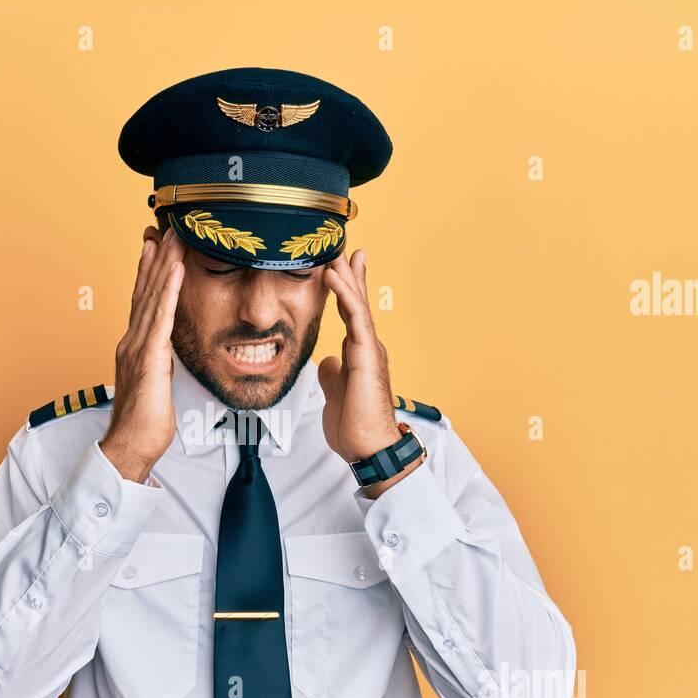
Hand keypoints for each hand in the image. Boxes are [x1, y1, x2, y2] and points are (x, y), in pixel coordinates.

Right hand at [100, 225, 184, 482]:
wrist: (130, 446)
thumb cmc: (144, 424)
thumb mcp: (154, 385)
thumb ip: (157, 365)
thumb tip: (164, 356)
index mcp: (134, 347)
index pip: (143, 302)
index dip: (149, 273)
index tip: (155, 247)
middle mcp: (132, 341)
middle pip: (145, 291)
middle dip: (156, 258)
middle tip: (164, 227)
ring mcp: (138, 347)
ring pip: (153, 296)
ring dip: (164, 264)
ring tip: (173, 237)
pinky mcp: (149, 357)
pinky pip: (161, 316)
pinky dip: (169, 289)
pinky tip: (177, 269)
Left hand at [318, 248, 403, 463]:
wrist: (369, 449)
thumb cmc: (356, 427)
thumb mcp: (335, 395)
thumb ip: (333, 375)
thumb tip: (327, 361)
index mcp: (359, 355)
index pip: (351, 316)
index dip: (345, 291)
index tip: (338, 268)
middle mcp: (367, 348)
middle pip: (357, 303)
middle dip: (351, 275)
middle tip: (344, 247)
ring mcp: (369, 350)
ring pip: (356, 305)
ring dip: (346, 276)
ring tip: (336, 252)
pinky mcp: (366, 356)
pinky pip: (355, 318)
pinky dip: (344, 294)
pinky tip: (333, 275)